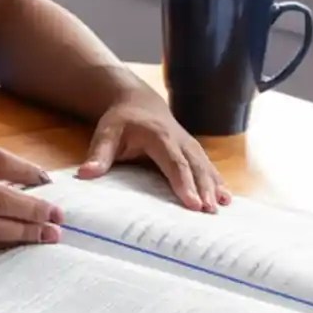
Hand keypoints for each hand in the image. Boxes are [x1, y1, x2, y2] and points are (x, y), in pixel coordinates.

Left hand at [78, 93, 230, 211]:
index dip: (183, 183)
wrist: (137, 101)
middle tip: (210, 211)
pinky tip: (227, 199)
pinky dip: (218, 181)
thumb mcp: (105, 133)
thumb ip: (98, 154)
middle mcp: (179, 139)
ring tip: (223, 206)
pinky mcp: (193, 150)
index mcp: (158, 136)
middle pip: (194, 166)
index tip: (192, 203)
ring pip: (205, 166)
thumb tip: (86, 174)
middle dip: (204, 188)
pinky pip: (208, 166)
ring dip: (215, 186)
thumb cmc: (120, 120)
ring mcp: (189, 144)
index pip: (173, 163)